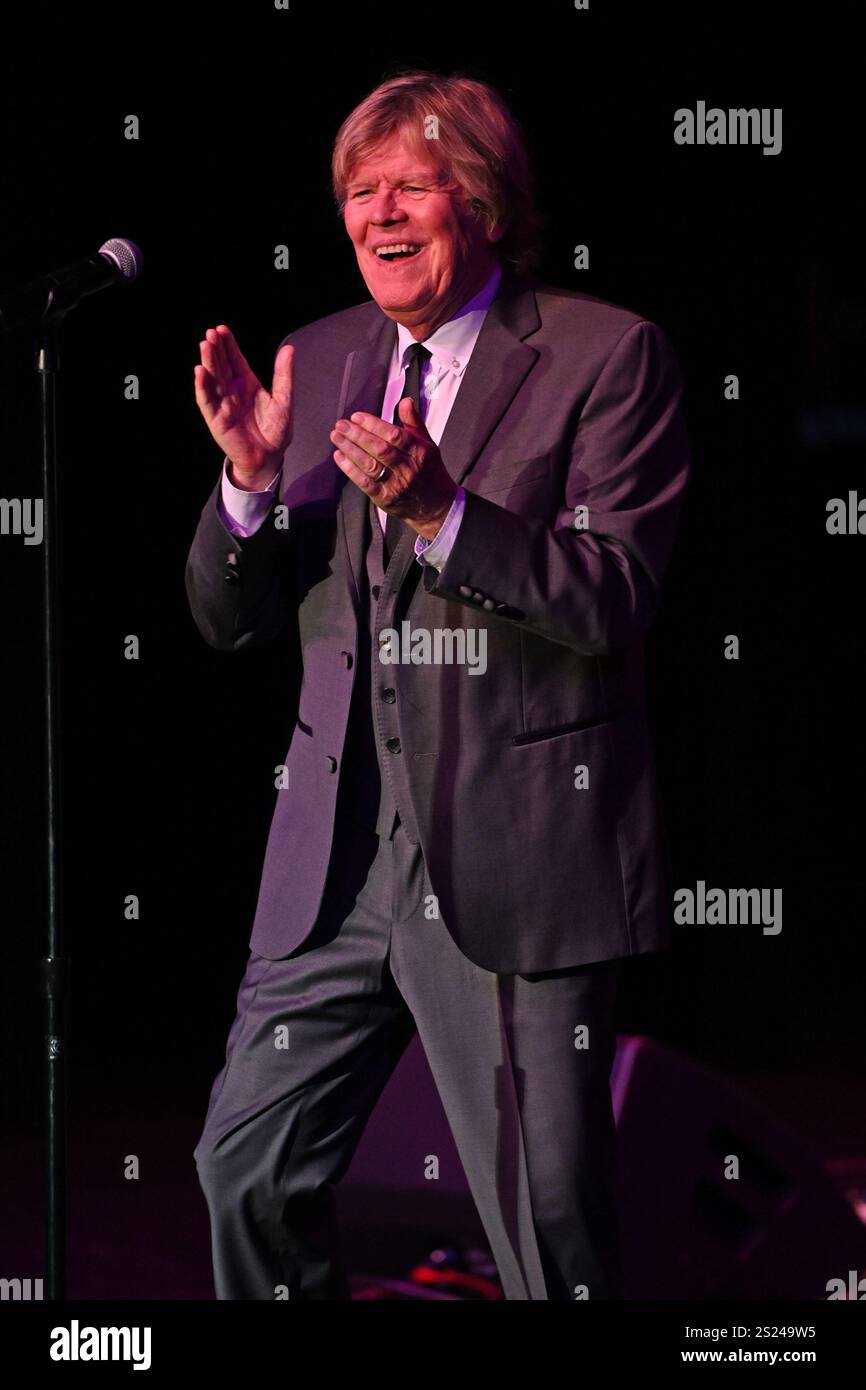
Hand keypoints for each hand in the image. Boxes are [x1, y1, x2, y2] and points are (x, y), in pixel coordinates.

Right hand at [194, 325, 293, 487]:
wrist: (270, 457)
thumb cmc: (276, 430)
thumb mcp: (284, 400)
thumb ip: (284, 375)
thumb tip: (289, 349)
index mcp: (246, 384)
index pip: (234, 360)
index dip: (228, 345)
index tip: (221, 329)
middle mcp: (232, 391)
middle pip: (221, 366)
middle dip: (216, 349)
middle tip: (211, 332)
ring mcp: (222, 404)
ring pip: (213, 380)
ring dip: (208, 363)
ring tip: (205, 345)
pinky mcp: (216, 419)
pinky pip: (207, 401)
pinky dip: (203, 387)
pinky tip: (200, 372)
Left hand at [330, 396, 456, 538]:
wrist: (436, 506)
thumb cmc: (429, 471)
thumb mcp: (427, 444)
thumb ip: (414, 422)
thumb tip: (405, 401)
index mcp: (419, 452)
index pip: (394, 435)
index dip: (374, 425)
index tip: (357, 417)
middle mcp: (408, 468)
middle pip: (380, 449)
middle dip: (357, 435)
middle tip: (341, 425)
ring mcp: (396, 485)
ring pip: (370, 465)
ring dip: (350, 450)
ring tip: (337, 437)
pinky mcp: (385, 498)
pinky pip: (365, 483)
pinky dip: (350, 469)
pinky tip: (340, 457)